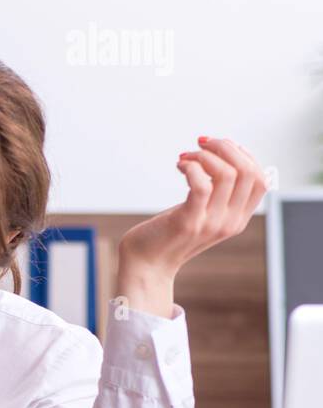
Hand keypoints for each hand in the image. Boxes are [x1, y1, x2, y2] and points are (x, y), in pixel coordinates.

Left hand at [115, 136, 267, 314]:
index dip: (243, 155)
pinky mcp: (188, 222)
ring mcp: (211, 223)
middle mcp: (230, 222)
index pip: (261, 179)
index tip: (219, 145)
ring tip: (185, 156)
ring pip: (227, 174)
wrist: (147, 264)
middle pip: (248, 172)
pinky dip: (192, 167)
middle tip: (201, 143)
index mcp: (238, 219)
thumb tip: (222, 154)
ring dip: (204, 155)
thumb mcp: (202, 213)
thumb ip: (216, 194)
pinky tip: (179, 165)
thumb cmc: (169, 232)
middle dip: (225, 147)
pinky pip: (201, 185)